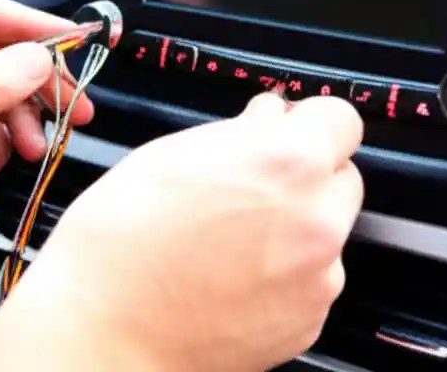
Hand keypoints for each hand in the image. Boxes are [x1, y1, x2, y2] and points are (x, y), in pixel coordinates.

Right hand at [0, 94, 363, 371]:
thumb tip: (271, 117)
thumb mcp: (173, 154)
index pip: (341, 118)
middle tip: (248, 186)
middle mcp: (316, 219)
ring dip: (296, 227)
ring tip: (228, 239)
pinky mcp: (308, 321)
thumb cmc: (122, 242)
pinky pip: (312, 281)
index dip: (310, 121)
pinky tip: (231, 274)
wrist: (104, 329)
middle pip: (342, 176)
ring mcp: (318, 277)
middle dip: (306, 174)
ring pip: (328, 231)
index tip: (290, 128)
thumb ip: (241, 131)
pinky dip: (284, 275)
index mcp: (289, 162)